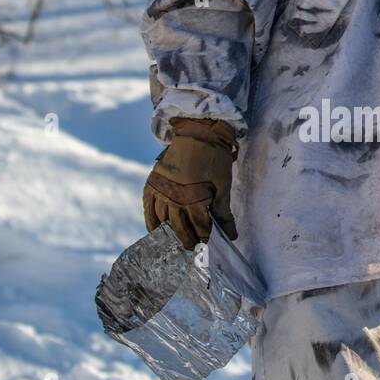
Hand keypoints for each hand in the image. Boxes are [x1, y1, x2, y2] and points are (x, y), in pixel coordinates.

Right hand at [143, 117, 238, 249]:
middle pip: (180, 227)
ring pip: (164, 220)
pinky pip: (148, 207)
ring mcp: (161, 190)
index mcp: (194, 197)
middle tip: (193, 247)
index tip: (209, 244)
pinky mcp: (152, 183)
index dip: (205, 236)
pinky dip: (151, 221)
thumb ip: (223, 212)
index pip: (199, 226)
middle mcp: (174, 197)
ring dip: (171, 232)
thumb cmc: (214, 158)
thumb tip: (231, 236)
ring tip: (178, 241)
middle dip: (189, 239)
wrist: (197, 132)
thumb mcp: (223, 185)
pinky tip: (155, 231)